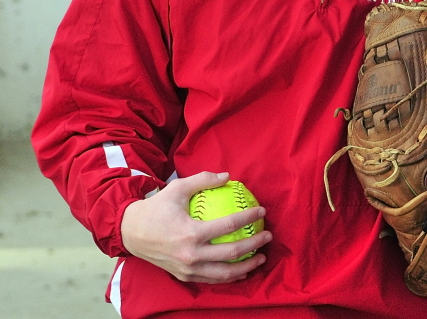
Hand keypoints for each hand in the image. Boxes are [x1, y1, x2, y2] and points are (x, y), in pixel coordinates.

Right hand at [121, 171, 271, 282]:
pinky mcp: (184, 276)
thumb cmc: (157, 208)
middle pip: (231, 253)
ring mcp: (188, 268)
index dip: (248, 217)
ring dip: (246, 266)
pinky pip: (212, 279)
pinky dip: (230, 276)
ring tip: (261, 257)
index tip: (261, 210)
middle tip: (268, 235)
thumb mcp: (178, 188)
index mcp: (191, 233)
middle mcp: (191, 254)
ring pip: (224, 273)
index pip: (229, 225)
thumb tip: (228, 176)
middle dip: (254, 244)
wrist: (131, 233)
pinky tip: (242, 270)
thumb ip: (204, 179)